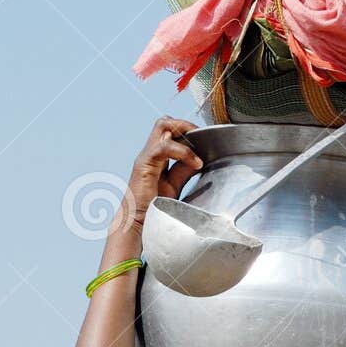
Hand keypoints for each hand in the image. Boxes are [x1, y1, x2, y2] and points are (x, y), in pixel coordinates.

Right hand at [119, 115, 202, 233]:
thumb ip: (183, 171)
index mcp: (156, 157)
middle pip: (166, 122)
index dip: (189, 132)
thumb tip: (199, 159)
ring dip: (184, 130)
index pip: (171, 131)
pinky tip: (196, 163)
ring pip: (163, 125)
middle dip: (186, 125)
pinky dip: (183, 152)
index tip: (207, 142)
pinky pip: (164, 147)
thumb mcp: (174, 185)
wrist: (138, 224)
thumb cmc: (154, 208)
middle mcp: (150, 152)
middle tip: (204, 138)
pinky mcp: (144, 165)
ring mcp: (146, 157)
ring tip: (200, 145)